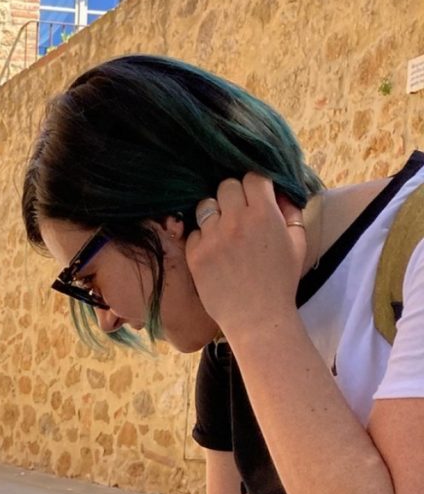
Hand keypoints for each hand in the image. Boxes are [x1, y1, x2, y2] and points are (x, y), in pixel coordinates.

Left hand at [185, 173, 308, 338]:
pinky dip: (203, 236)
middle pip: (227, 185)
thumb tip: (281, 191)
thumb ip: (291, 212)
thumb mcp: (297, 243)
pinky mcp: (195, 253)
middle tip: (240, 212)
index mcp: (264, 214)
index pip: (253, 177)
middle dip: (235, 195)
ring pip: (206, 204)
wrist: (257, 317)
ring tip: (224, 228)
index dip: (256, 184)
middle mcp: (236, 220)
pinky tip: (215, 249)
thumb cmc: (281, 281)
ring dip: (215, 211)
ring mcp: (212, 236)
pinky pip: (194, 231)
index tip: (257, 195)